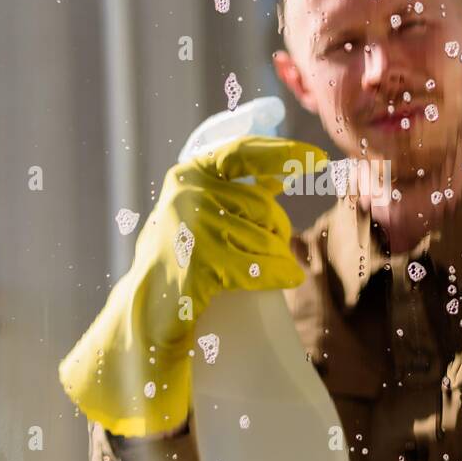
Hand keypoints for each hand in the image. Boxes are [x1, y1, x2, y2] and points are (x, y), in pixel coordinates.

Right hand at [59, 135, 326, 436]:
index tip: (317, 157)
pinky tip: (289, 276)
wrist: (144, 307)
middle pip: (262, 205)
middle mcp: (189, 194)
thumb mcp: (197, 213)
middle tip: (281, 244)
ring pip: (265, 238)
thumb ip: (228, 192)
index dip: (284, 152)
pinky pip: (260, 266)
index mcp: (188, 173)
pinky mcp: (203, 265)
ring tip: (280, 266)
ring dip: (282, 255)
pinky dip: (280, 273)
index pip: (244, 153)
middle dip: (280, 227)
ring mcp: (195, 228)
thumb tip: (276, 178)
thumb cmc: (177, 256)